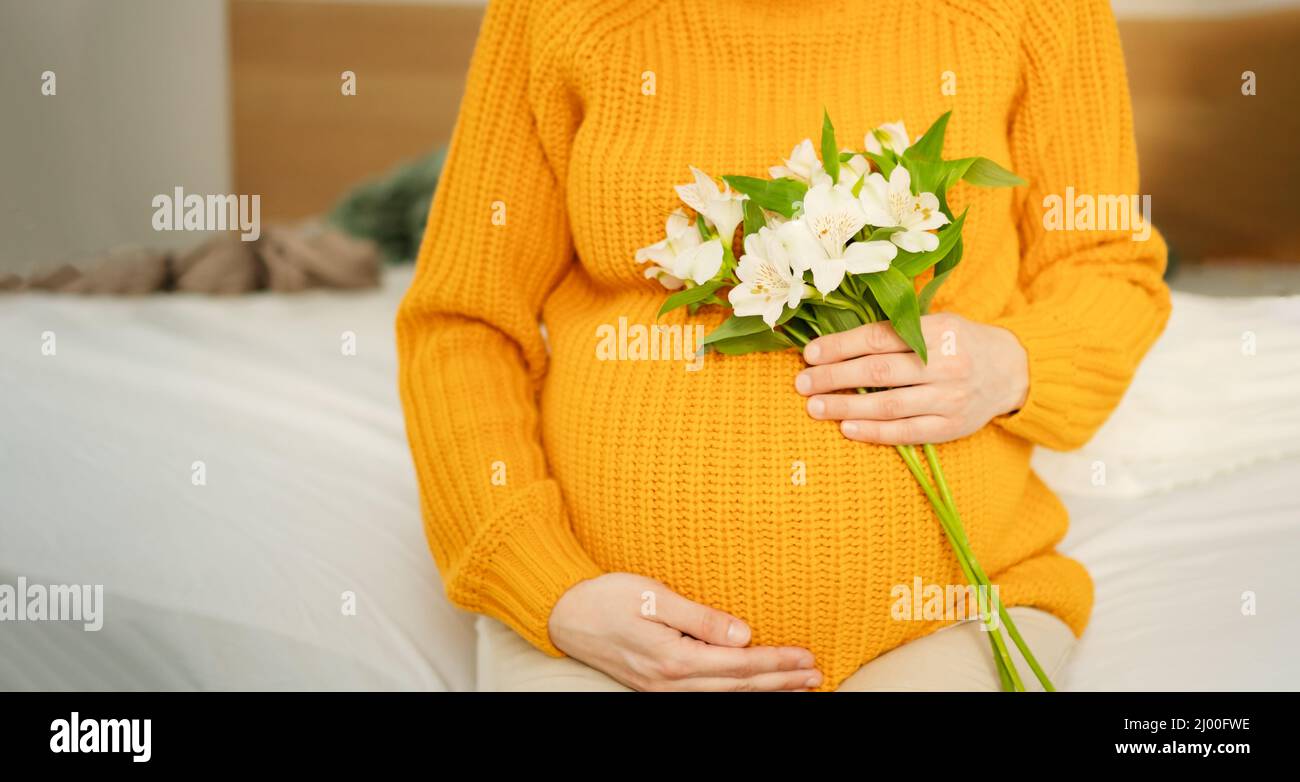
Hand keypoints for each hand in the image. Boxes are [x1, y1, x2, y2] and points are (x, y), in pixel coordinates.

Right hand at [548, 573, 820, 690]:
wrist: (564, 615)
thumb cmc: (607, 597)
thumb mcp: (654, 597)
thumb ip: (700, 618)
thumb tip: (743, 635)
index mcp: (674, 659)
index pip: (739, 665)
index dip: (776, 662)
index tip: (807, 656)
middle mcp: (671, 683)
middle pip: (739, 686)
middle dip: (781, 682)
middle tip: (816, 675)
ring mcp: (663, 689)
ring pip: (725, 695)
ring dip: (765, 690)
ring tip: (796, 685)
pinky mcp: (657, 686)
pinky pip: (708, 694)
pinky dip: (737, 691)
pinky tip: (751, 686)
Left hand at [793, 312, 1028, 444]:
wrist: (1010, 371)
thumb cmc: (959, 343)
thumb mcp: (936, 322)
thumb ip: (896, 329)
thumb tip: (836, 340)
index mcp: (939, 330)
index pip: (879, 338)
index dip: (841, 346)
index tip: (810, 353)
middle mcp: (946, 365)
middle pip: (878, 372)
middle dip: (834, 377)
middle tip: (802, 383)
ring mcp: (950, 398)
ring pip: (888, 405)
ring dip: (846, 408)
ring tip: (814, 407)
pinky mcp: (951, 426)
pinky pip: (906, 432)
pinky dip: (874, 432)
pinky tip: (846, 429)